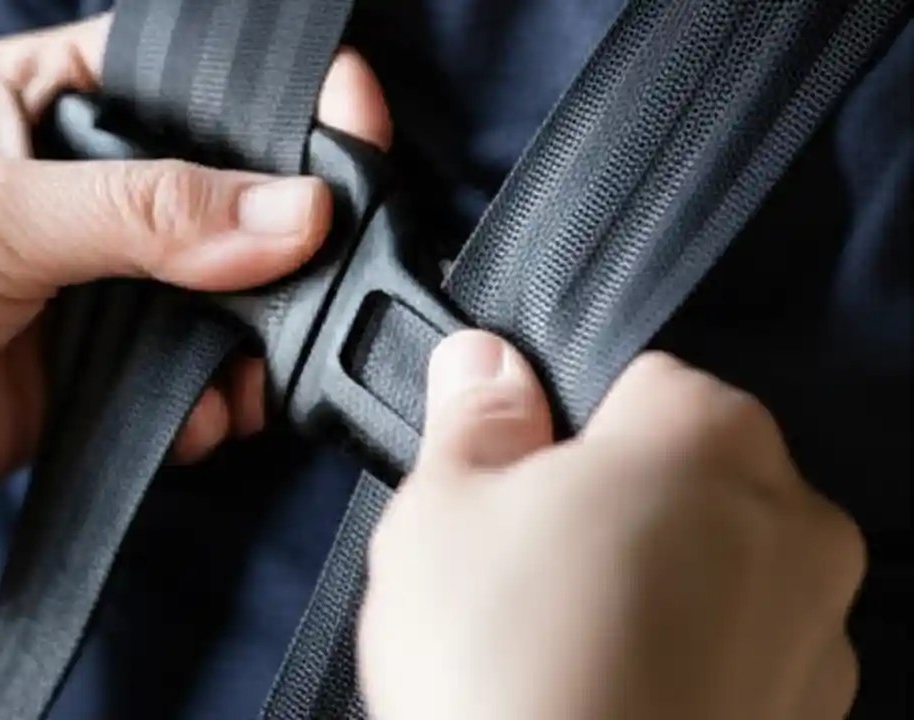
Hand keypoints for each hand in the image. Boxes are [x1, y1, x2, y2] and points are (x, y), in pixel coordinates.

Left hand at [0, 14, 389, 634]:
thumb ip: (151, 216)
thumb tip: (297, 214)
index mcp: (38, 99)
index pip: (187, 79)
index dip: (277, 103)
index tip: (352, 138)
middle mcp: (69, 193)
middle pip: (220, 200)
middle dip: (274, 247)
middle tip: (307, 283)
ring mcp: (78, 291)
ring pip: (213, 303)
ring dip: (248, 342)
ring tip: (245, 375)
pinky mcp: (77, 380)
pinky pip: (179, 385)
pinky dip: (208, 406)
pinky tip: (195, 421)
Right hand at [359, 332, 863, 719]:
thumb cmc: (503, 665)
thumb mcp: (440, 512)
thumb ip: (475, 419)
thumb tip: (484, 362)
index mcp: (708, 437)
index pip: (638, 385)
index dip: (563, 437)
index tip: (519, 489)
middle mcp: (793, 521)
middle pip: (689, 477)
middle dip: (617, 506)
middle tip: (528, 569)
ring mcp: (815, 629)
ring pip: (721, 568)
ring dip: (658, 586)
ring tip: (565, 647)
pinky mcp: (811, 717)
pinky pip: (743, 653)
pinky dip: (692, 663)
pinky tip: (611, 696)